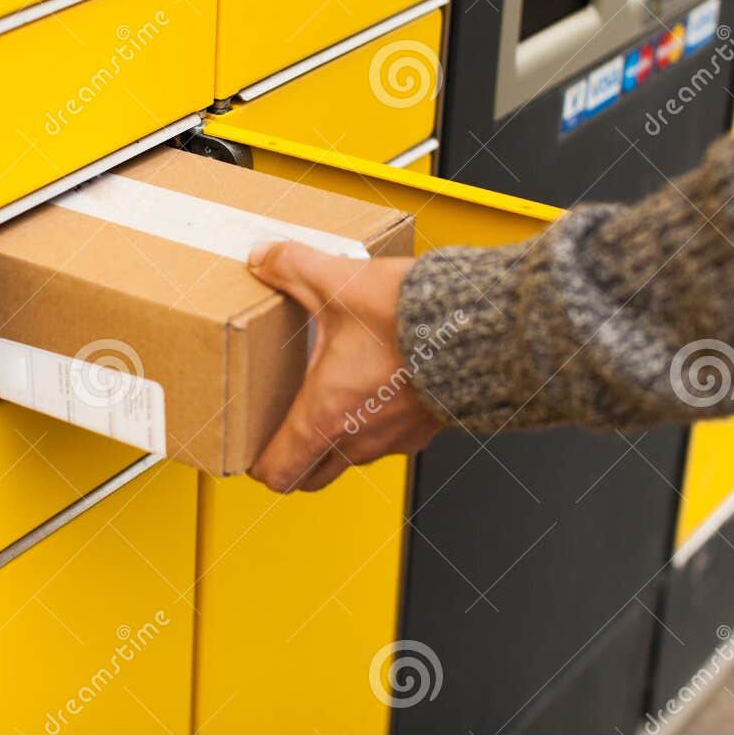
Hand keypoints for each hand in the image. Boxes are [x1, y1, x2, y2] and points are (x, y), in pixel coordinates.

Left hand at [246, 241, 442, 492]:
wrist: (483, 325)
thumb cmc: (415, 318)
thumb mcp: (338, 282)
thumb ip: (291, 267)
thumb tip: (264, 258)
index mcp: (327, 415)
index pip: (278, 472)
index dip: (256, 463)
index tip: (249, 445)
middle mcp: (359, 438)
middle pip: (311, 476)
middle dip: (292, 459)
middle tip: (281, 429)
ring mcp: (394, 437)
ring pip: (351, 456)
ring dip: (335, 437)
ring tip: (328, 395)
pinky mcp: (424, 426)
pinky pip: (388, 438)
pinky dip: (373, 422)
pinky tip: (373, 384)